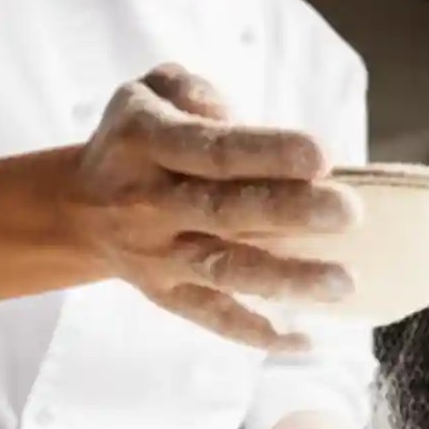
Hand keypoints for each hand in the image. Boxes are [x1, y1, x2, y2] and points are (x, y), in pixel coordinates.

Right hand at [68, 63, 361, 351]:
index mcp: (146, 144)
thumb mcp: (148, 90)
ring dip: (284, 279)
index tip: (322, 155)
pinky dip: (258, 333)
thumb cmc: (137, 139)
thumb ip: (191, 89)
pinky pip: (213, 318)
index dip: (266, 153)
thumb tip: (233, 118)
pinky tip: (307, 339)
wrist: (78, 209)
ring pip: (224, 270)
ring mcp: (157, 257)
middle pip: (223, 211)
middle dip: (289, 212)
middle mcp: (148, 204)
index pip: (211, 150)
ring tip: (343, 282)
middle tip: (350, 212)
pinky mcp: (167, 296)